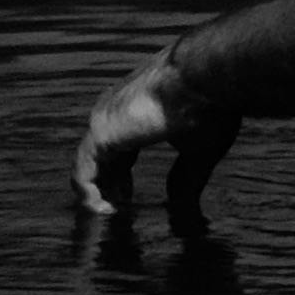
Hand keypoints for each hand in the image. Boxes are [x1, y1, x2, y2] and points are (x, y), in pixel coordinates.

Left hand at [73, 38, 238, 225]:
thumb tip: (177, 204)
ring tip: (111, 218)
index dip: (122, 175)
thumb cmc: (211, 105)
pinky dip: (90, 195)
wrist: (207, 75)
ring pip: (89, 165)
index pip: (119, 148)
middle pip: (101, 157)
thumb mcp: (200, 149)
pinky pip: (84, 172)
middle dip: (108, 186)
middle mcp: (115, 113)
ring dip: (98, 193)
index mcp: (136, 112)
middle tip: (118, 213)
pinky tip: (104, 212)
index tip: (130, 198)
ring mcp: (105, 120)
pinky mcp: (101, 133)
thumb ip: (185, 177)